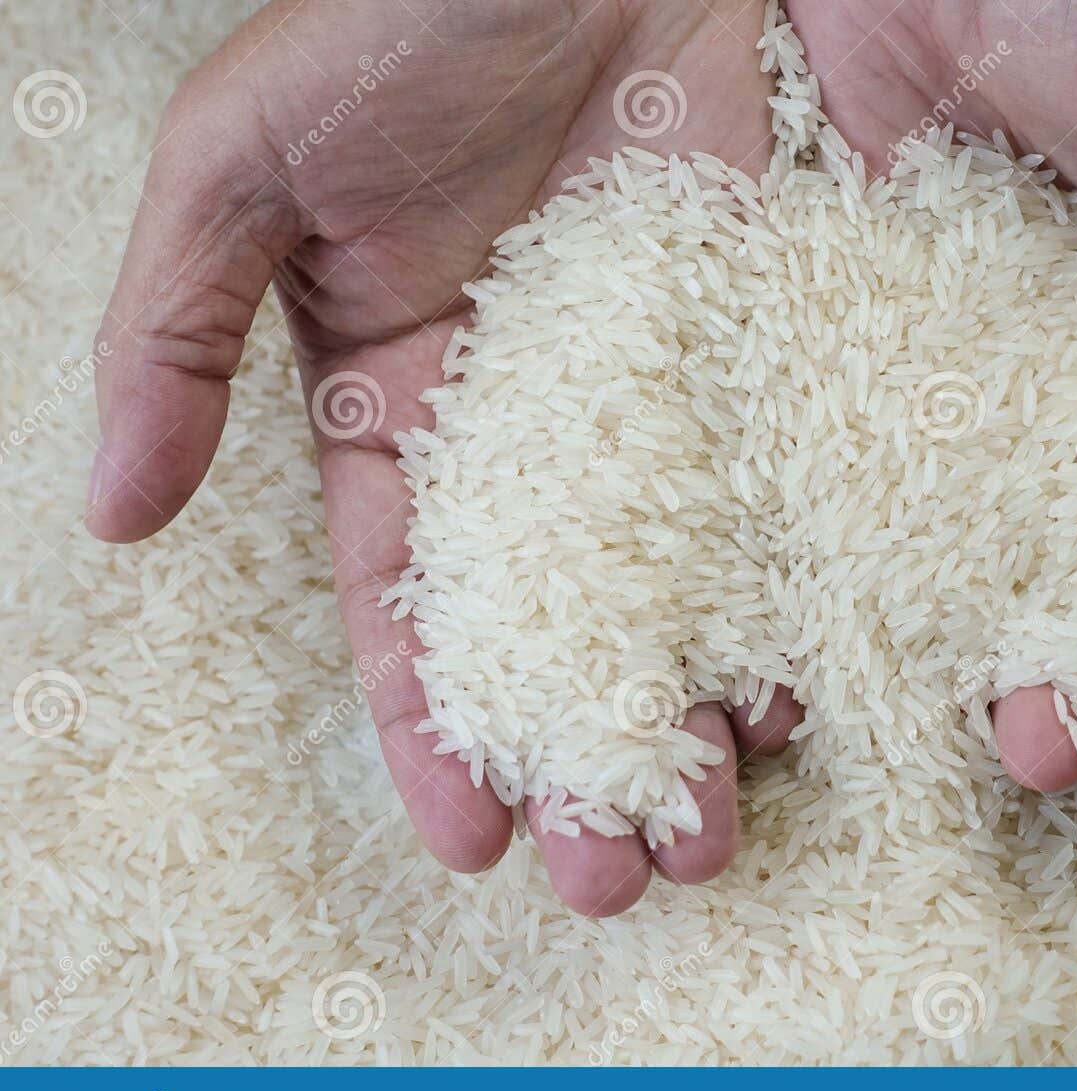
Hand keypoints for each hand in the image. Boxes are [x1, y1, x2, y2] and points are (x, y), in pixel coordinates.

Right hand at [85, 0, 789, 913]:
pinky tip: (819, 685)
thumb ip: (175, 332)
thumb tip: (116, 515)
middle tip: (622, 876)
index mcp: (403, 404)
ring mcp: (667, 398)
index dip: (432, 725)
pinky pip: (789, 492)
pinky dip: (799, 590)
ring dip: (703, 714)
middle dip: (585, 756)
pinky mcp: (774, 352)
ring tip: (724, 827)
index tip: (474, 842)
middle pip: (564, 628)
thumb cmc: (400, 14)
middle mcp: (542, 430)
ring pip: (686, 589)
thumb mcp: (246, 160)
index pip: (409, 603)